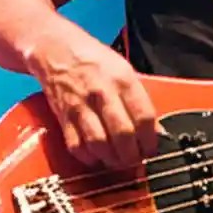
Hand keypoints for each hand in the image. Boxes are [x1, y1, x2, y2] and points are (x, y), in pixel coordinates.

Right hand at [28, 34, 159, 169]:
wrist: (56, 51)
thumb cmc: (96, 61)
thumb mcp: (125, 71)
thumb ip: (140, 100)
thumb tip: (157, 131)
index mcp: (123, 80)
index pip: (143, 116)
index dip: (150, 139)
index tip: (151, 149)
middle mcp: (102, 93)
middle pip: (122, 133)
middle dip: (132, 154)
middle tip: (136, 160)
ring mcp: (80, 106)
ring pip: (99, 143)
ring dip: (112, 159)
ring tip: (119, 161)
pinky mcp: (63, 116)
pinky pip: (76, 144)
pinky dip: (88, 157)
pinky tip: (97, 157)